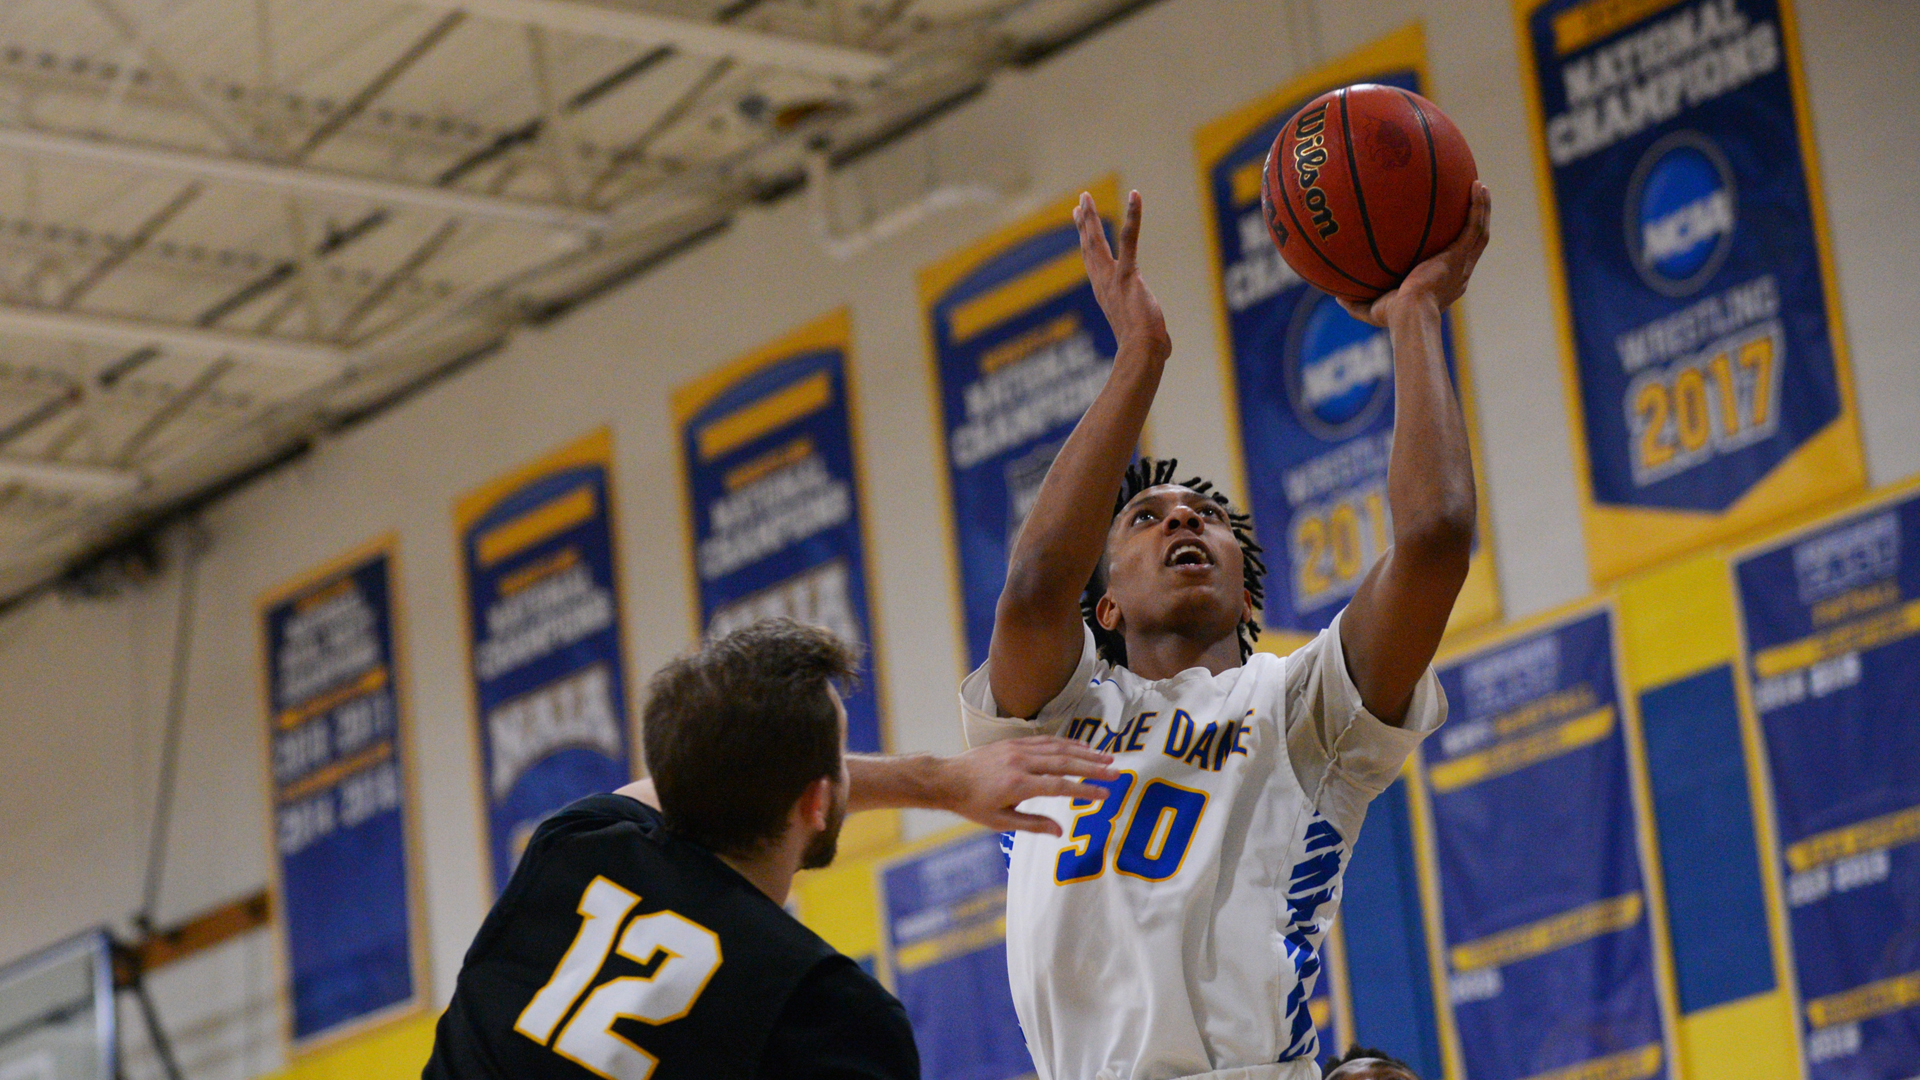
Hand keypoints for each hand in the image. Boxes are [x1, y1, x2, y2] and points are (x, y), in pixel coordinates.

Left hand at [933, 736, 1119, 835]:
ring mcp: (1017, 750)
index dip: (1084, 790)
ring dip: (1084, 753)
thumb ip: (1032, 825)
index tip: (1105, 794)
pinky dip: (1065, 743)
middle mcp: (1020, 763)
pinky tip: (1080, 748)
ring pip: (1058, 748)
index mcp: (1018, 785)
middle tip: (1116, 771)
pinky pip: (1045, 741)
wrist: (948, 779)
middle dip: (1092, 768)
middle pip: (1064, 763)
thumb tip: (1061, 831)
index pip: (1059, 787)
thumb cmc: (973, 805)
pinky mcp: (1014, 743)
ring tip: (1106, 758)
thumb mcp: (1000, 822)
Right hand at [1075, 190, 1170, 361]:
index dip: (1086, 240)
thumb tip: (1165, 349)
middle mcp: (1103, 283)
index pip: (1092, 261)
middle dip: (1085, 222)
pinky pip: (1129, 239)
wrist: (1140, 353)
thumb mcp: (1146, 338)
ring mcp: (1113, 278)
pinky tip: (1134, 195)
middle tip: (1080, 201)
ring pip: (1097, 241)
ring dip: (1091, 217)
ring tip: (1085, 197)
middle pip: (1089, 247)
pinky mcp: (1128, 274)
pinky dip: (1132, 215)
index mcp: (1106, 293)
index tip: (1081, 223)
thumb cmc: (1146, 352)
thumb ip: (1152, 335)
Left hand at [1341, 181, 1490, 326]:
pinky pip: (1474, 226)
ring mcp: (1462, 264)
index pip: (1451, 262)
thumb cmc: (1392, 318)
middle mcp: (1458, 274)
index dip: (1451, 247)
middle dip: (1472, 223)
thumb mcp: (1370, 309)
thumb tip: (1335, 296)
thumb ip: (1356, 302)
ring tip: (1479, 186)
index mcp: (1442, 284)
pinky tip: (1477, 185)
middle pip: (1471, 244)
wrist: (1409, 315)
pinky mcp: (1460, 256)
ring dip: (1482, 209)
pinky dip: (1479, 206)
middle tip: (1468, 202)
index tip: (1444, 232)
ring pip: (1479, 232)